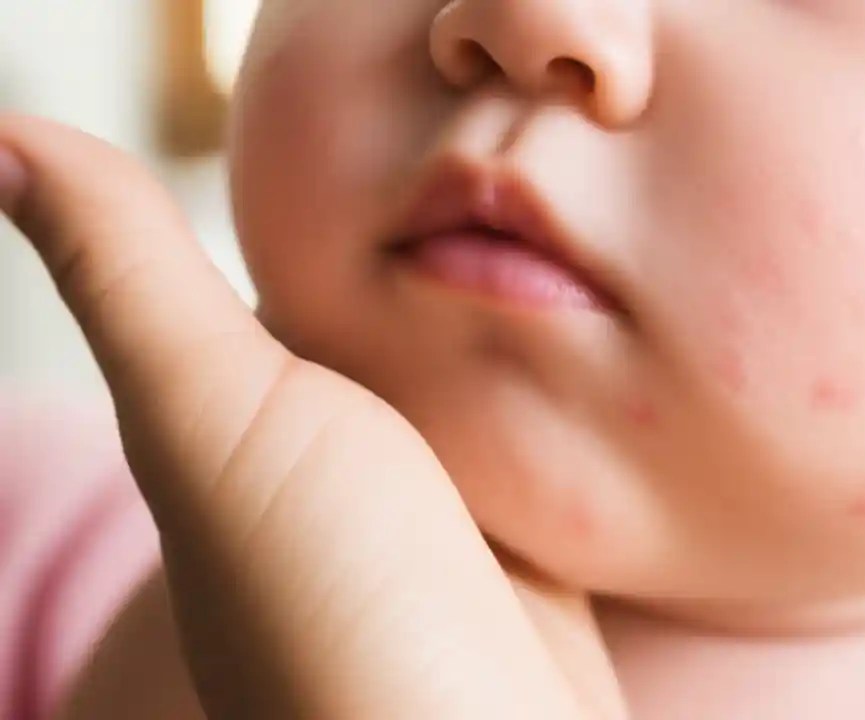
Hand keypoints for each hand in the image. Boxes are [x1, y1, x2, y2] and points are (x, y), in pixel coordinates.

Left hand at [0, 115, 624, 719]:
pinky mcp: (528, 527)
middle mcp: (344, 450)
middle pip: (397, 305)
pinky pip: (544, 419)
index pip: (297, 263)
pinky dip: (565, 375)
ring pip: (478, 356)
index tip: (383, 107)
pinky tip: (597, 337)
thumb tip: (0, 133)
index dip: (344, 192)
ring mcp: (443, 492)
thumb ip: (131, 280)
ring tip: (560, 228)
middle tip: (498, 168)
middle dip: (444, 244)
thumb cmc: (333, 612)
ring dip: (513, 305)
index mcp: (252, 410)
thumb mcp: (216, 416)